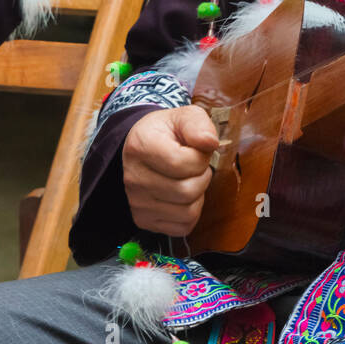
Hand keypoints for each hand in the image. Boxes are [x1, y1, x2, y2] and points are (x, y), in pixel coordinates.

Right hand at [122, 105, 218, 235]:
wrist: (143, 147)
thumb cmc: (167, 132)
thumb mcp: (184, 116)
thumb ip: (199, 124)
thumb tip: (210, 142)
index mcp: (141, 146)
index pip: (182, 164)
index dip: (200, 157)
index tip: (197, 150)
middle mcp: (133, 178)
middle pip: (186, 191)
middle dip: (202, 177)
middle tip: (197, 166)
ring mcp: (136, 203)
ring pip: (187, 212)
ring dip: (198, 195)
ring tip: (190, 179)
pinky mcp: (143, 220)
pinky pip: (182, 227)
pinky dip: (191, 212)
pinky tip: (184, 196)